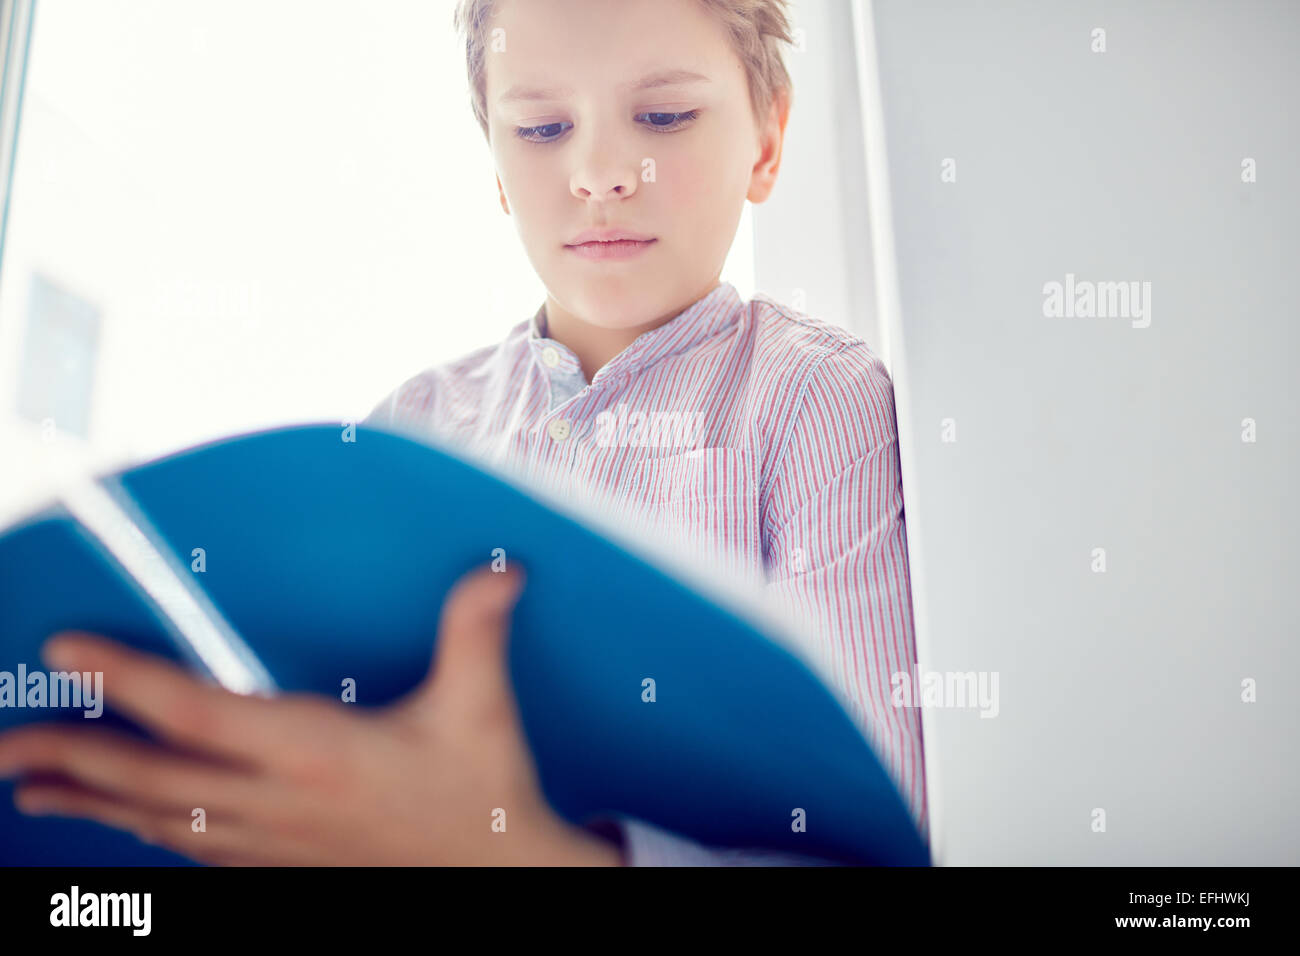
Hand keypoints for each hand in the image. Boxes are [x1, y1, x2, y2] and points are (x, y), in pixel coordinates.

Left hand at [0, 564, 622, 865]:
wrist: (494, 879)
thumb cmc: (480, 798)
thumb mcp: (481, 709)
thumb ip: (475, 630)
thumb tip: (498, 572)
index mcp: (317, 753)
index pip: (199, 713)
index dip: (127, 680)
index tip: (69, 651)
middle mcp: (279, 801)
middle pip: (150, 779)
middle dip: (69, 758)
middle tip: (7, 746)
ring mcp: (272, 841)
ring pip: (158, 821)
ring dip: (88, 801)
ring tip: (29, 788)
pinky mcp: (279, 864)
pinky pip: (189, 849)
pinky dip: (139, 834)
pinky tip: (119, 825)